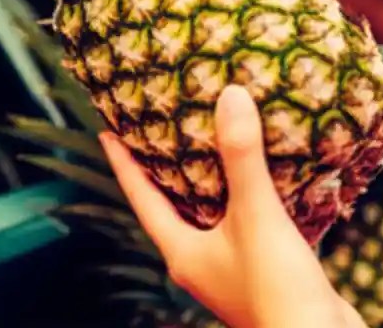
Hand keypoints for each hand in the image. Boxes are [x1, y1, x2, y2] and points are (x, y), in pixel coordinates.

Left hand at [100, 85, 367, 327]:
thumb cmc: (275, 288)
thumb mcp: (256, 214)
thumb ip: (242, 157)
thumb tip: (230, 95)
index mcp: (182, 253)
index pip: (142, 200)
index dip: (124, 165)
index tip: (107, 132)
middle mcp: (199, 264)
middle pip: (172, 207)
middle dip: (166, 170)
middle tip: (160, 130)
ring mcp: (230, 271)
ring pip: (211, 216)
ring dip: (210, 183)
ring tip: (211, 145)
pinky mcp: (262, 273)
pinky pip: (246, 225)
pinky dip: (248, 198)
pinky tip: (267, 179)